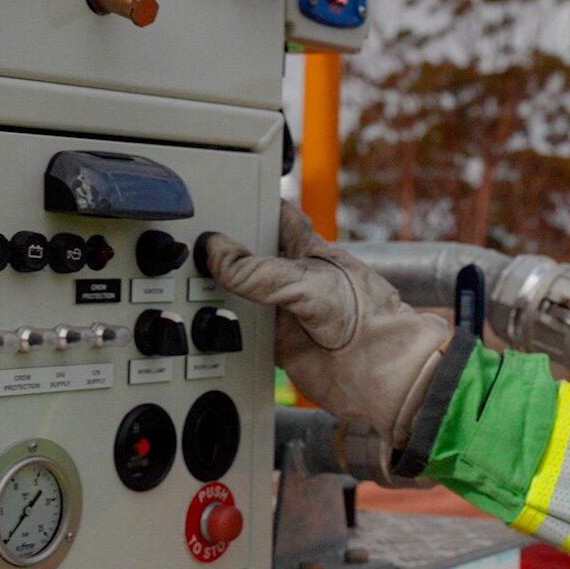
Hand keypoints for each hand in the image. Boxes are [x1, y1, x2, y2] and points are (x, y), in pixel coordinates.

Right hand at [203, 201, 455, 451]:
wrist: (382, 374)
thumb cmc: (368, 317)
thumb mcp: (307, 281)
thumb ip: (259, 270)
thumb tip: (216, 252)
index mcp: (310, 251)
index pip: (278, 217)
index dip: (256, 204)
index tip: (227, 194)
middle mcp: (296, 280)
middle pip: (253, 258)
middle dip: (227, 252)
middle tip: (191, 245)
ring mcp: (287, 313)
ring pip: (244, 296)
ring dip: (223, 294)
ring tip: (187, 284)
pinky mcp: (280, 345)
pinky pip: (245, 334)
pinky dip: (228, 331)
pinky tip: (207, 326)